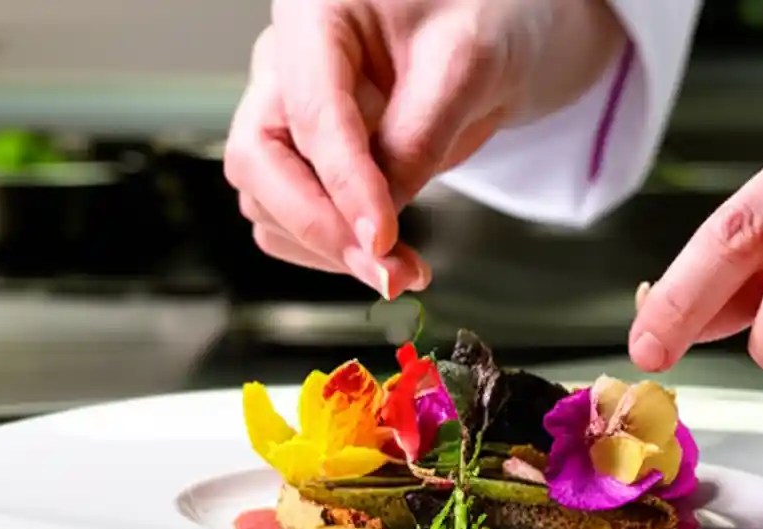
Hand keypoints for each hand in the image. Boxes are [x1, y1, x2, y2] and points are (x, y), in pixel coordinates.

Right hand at [224, 0, 624, 298]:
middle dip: (317, 224)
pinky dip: (331, 250)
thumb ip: (418, 140)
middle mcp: (286, 64)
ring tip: (402, 268)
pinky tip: (386, 256)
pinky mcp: (309, 159)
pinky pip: (292, 220)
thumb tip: (379, 224)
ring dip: (326, 248)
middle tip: (383, 268)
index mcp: (314, 14)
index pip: (310, 110)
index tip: (381, 237)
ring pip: (267, 200)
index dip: (343, 183)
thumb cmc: (487, 15)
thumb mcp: (467, 65)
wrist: (505, 30)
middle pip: (258, 160)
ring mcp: (291, 114)